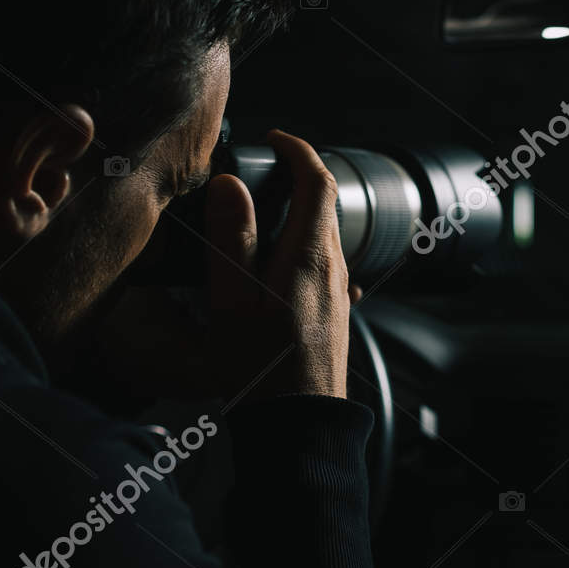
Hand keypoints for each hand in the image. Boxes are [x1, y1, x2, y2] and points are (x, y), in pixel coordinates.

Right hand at [205, 130, 357, 401]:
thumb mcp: (234, 302)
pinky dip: (297, 246)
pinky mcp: (334, 315)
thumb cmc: (261, 370)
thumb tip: (230, 184)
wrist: (299, 428)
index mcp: (311, 257)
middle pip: (324, 205)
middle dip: (294, 179)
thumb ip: (231, 239)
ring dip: (295, 214)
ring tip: (254, 217)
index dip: (297, 150)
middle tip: (255, 173)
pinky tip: (269, 268)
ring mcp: (338, 293)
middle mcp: (334, 269)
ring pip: (322, 236)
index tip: (273, 140)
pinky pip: (320, 264)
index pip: (318, 181)